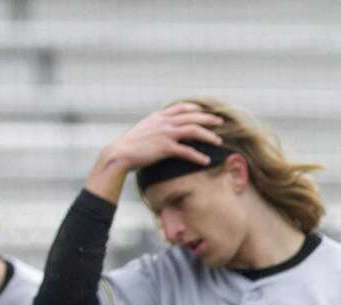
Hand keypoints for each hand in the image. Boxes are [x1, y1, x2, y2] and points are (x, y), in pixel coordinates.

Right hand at [87, 101, 224, 202]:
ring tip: (218, 141)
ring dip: (208, 136)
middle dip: (209, 118)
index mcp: (159, 116)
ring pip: (194, 130)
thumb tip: (158, 130)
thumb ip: (153, 126)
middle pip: (193, 116)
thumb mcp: (142, 129)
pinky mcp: (165, 148)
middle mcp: (164, 122)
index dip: (195, 108)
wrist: (119, 153)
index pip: (181, 107)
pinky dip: (198, 156)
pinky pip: (187, 151)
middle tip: (220, 122)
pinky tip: (205, 161)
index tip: (204, 111)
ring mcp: (166, 134)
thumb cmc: (128, 145)